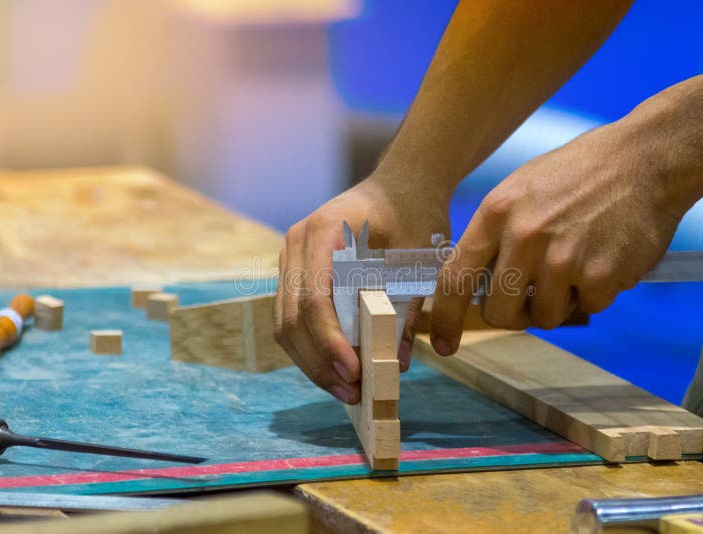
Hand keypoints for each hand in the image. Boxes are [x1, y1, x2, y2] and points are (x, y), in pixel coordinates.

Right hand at [274, 176, 449, 402]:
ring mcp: (291, 258)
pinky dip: (311, 347)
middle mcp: (296, 244)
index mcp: (322, 233)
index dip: (329, 340)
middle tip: (352, 393)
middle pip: (291, 317)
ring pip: (284, 323)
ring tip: (346, 390)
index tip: (352, 371)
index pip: (313, 298)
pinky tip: (337, 368)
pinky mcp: (297, 273)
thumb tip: (395, 363)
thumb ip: (406, 309)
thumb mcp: (418, 258)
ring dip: (312, 361)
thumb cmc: (413, 213)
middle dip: (319, 361)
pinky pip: (292, 318)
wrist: (403, 183)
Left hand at [430, 122, 684, 354]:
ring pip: (545, 317)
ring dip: (560, 303)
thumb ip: (495, 234)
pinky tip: (605, 257)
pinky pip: (588, 307)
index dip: (444, 318)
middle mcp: (524, 236)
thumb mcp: (521, 189)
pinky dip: (597, 292)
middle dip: (513, 313)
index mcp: (496, 212)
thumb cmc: (581, 172)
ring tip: (577, 264)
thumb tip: (474, 283)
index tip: (443, 343)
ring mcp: (563, 258)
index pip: (455, 278)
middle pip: (498, 312)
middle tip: (533, 294)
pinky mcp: (601, 275)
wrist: (646, 158)